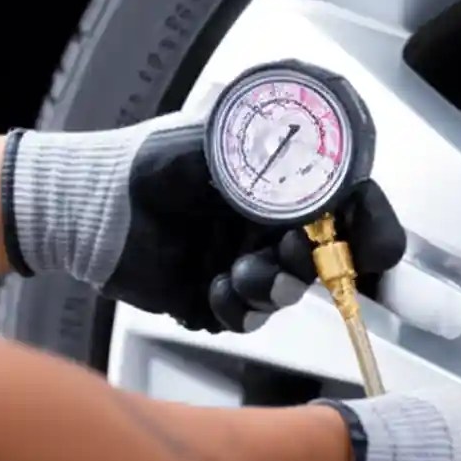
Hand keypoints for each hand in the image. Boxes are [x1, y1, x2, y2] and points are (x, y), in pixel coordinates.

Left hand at [1, 112, 405, 331]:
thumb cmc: (141, 163)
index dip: (372, 223)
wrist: (87, 209)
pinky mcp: (219, 298)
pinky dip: (234, 309)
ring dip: (271, 287)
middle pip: (330, 254)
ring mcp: (247, 261)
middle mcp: (270, 223)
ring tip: (236, 275)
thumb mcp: (208, 142)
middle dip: (315, 262)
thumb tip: (312, 171)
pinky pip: (248, 318)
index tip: (372, 239)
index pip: (349, 201)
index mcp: (278, 181)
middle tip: (288, 252)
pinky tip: (211, 288)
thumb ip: (259, 154)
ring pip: (290, 292)